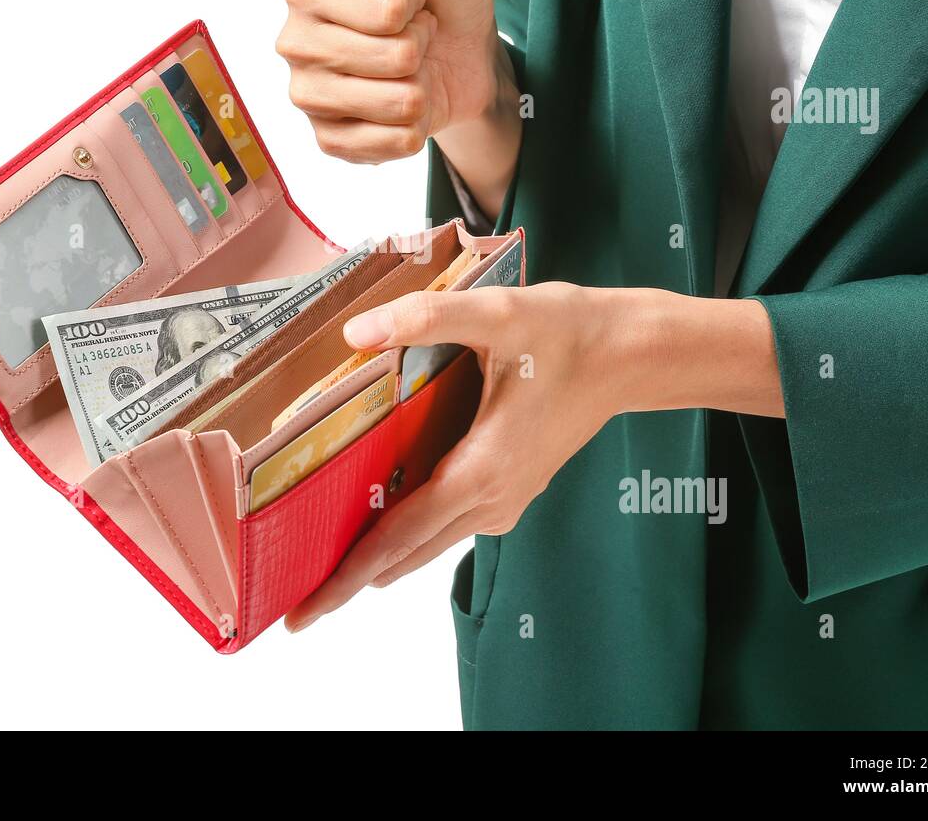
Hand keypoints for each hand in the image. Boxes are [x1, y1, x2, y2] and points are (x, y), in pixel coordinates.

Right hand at [273, 0, 506, 165]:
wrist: (465, 49)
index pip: (380, 10)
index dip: (414, 3)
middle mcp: (294, 41)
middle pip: (388, 60)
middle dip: (421, 46)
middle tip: (414, 31)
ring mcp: (308, 96)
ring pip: (388, 106)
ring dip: (420, 88)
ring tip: (411, 67)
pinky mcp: (328, 141)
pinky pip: (379, 147)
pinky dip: (408, 132)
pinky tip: (403, 108)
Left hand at [284, 284, 782, 631]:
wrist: (631, 354)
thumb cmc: (570, 335)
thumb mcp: (498, 314)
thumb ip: (425, 320)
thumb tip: (357, 334)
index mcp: (482, 470)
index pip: (399, 537)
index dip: (347, 576)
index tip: (305, 612)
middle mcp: (491, 499)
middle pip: (405, 554)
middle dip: (349, 580)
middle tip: (296, 605)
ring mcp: (502, 500)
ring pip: (425, 541)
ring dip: (376, 556)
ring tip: (323, 569)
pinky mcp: (508, 488)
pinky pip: (445, 521)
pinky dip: (406, 531)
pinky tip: (376, 517)